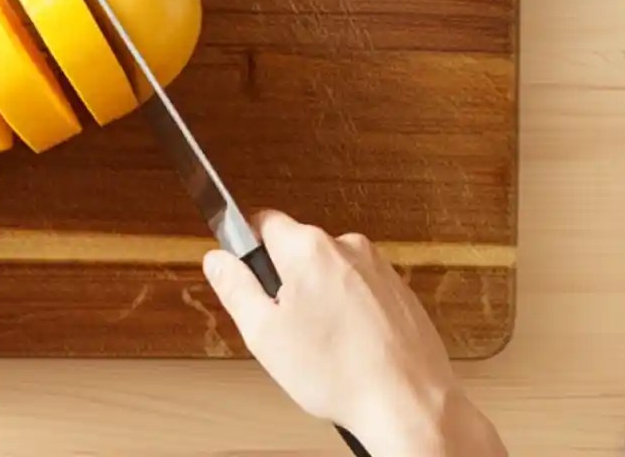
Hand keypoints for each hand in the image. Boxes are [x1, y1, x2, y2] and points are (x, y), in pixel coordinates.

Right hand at [203, 211, 505, 456]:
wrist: (408, 402)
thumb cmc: (339, 373)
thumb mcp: (263, 333)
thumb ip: (234, 287)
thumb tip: (217, 259)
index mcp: (308, 249)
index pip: (263, 222)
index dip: (249, 250)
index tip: (250, 278)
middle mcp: (347, 246)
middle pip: (297, 250)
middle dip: (286, 282)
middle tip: (286, 327)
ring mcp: (378, 267)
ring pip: (329, 272)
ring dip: (320, 298)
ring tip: (323, 345)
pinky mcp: (399, 290)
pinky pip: (359, 290)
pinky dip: (350, 312)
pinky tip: (350, 347)